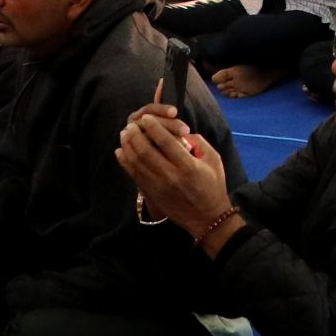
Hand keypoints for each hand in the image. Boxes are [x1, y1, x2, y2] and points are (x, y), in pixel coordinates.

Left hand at [118, 112, 232, 232]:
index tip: (146, 118)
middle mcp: (171, 176)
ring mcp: (159, 187)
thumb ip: (198, 142)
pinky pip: (134, 175)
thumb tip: (180, 132)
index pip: (166, 142)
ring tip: (125, 134)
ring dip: (128, 146)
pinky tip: (121, 152)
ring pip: (137, 163)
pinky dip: (125, 162)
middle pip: (146, 151)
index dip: (153, 127)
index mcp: (189, 166)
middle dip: (136, 135)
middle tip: (131, 125)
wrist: (207, 218)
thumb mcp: (214, 160)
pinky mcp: (152, 194)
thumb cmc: (213, 186)